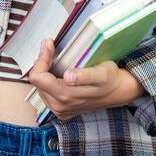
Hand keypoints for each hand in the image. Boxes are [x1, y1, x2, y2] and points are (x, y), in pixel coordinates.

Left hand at [26, 39, 144, 121]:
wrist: (118, 92)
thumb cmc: (109, 79)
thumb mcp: (101, 74)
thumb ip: (84, 76)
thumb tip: (67, 76)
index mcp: (65, 96)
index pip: (38, 77)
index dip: (41, 58)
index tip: (49, 44)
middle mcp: (59, 106)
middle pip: (38, 82)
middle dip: (42, 63)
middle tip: (51, 48)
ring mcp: (60, 110)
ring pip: (41, 88)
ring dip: (46, 72)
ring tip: (55, 59)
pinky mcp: (62, 111)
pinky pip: (47, 94)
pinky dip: (50, 81)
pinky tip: (59, 73)